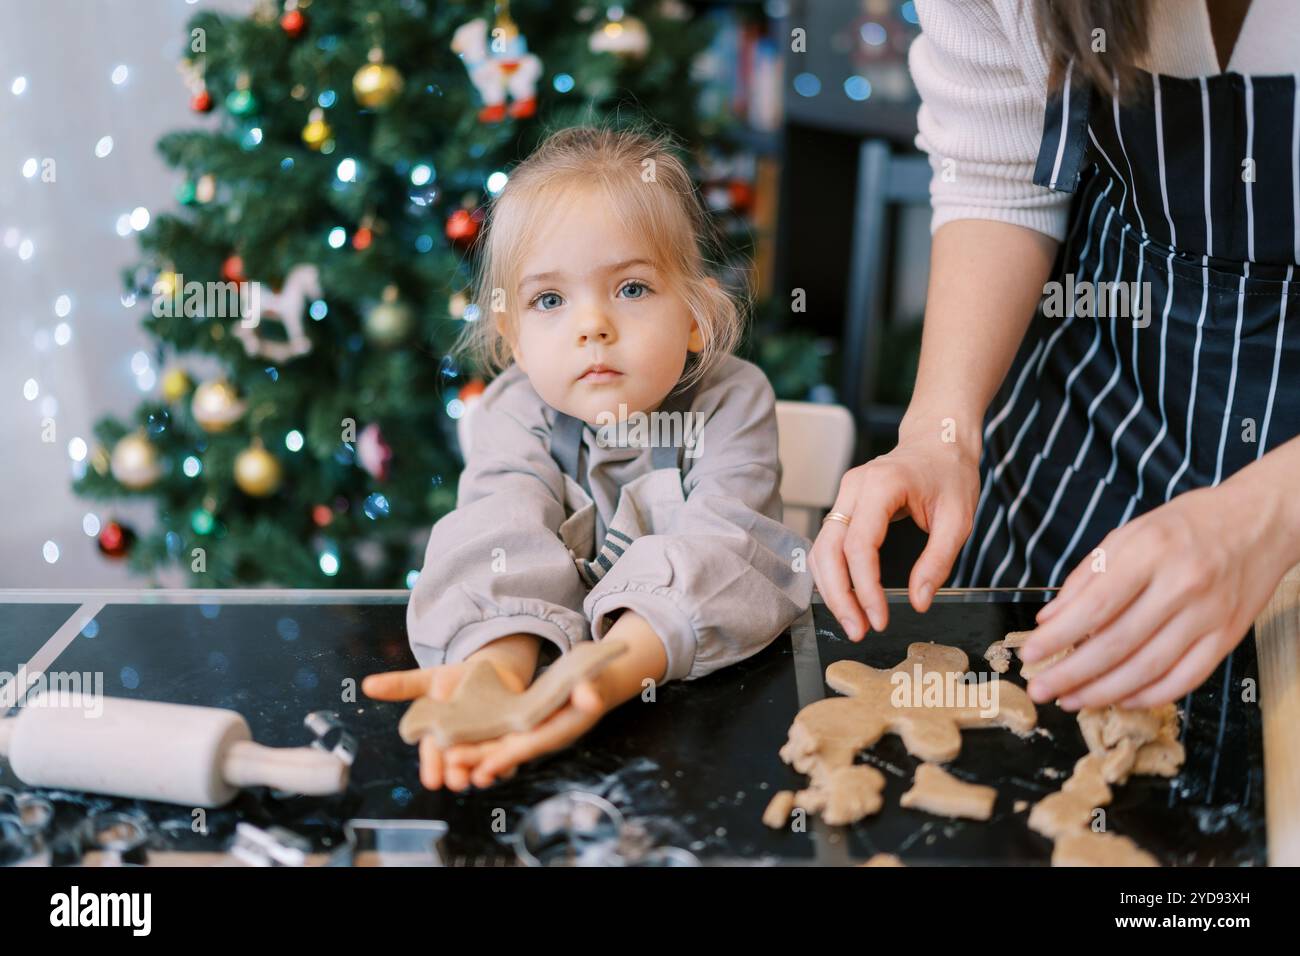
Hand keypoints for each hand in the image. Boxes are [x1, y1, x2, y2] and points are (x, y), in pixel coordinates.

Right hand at [361, 634, 539, 790]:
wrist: (495, 672)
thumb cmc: (458, 680)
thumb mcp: (430, 679)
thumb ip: (402, 685)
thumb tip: (366, 685)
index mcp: (439, 735)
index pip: (433, 754)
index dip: (432, 767)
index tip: (432, 781)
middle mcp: (460, 746)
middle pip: (457, 764)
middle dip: (456, 773)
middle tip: (456, 781)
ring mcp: (484, 747)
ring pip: (482, 764)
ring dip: (481, 772)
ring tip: (480, 778)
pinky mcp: (509, 743)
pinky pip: (507, 758)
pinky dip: (505, 764)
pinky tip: (505, 767)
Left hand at [439, 679, 609, 788]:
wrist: (595, 681)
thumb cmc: (594, 678)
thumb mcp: (593, 680)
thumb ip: (590, 690)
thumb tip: (590, 699)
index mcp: (562, 729)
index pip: (532, 746)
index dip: (509, 756)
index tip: (485, 767)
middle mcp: (544, 736)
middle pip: (510, 751)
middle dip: (482, 758)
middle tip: (451, 763)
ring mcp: (533, 733)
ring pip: (501, 746)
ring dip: (476, 754)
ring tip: (447, 759)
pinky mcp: (524, 726)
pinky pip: (499, 737)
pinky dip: (480, 742)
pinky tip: (456, 742)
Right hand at [811, 423, 980, 637]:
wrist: (938, 440)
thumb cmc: (950, 473)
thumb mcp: (958, 519)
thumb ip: (938, 561)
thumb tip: (918, 602)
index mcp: (881, 485)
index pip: (860, 545)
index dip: (865, 588)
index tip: (880, 619)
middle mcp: (853, 488)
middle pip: (828, 550)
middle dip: (839, 596)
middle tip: (858, 631)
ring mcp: (844, 495)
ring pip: (821, 550)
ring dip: (832, 590)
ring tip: (853, 623)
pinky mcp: (845, 506)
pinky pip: (828, 545)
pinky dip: (834, 575)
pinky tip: (849, 599)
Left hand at [1020, 481, 1295, 709]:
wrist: (1259, 522)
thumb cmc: (1187, 526)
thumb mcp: (1128, 535)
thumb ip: (1087, 578)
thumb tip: (1050, 619)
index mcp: (1150, 553)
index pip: (1095, 606)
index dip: (1058, 637)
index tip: (1030, 654)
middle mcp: (1182, 585)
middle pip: (1117, 644)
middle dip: (1072, 673)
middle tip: (1041, 689)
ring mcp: (1209, 615)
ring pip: (1148, 669)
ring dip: (1103, 692)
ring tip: (1072, 700)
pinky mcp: (1228, 638)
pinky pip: (1184, 679)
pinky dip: (1148, 695)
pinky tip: (1120, 698)